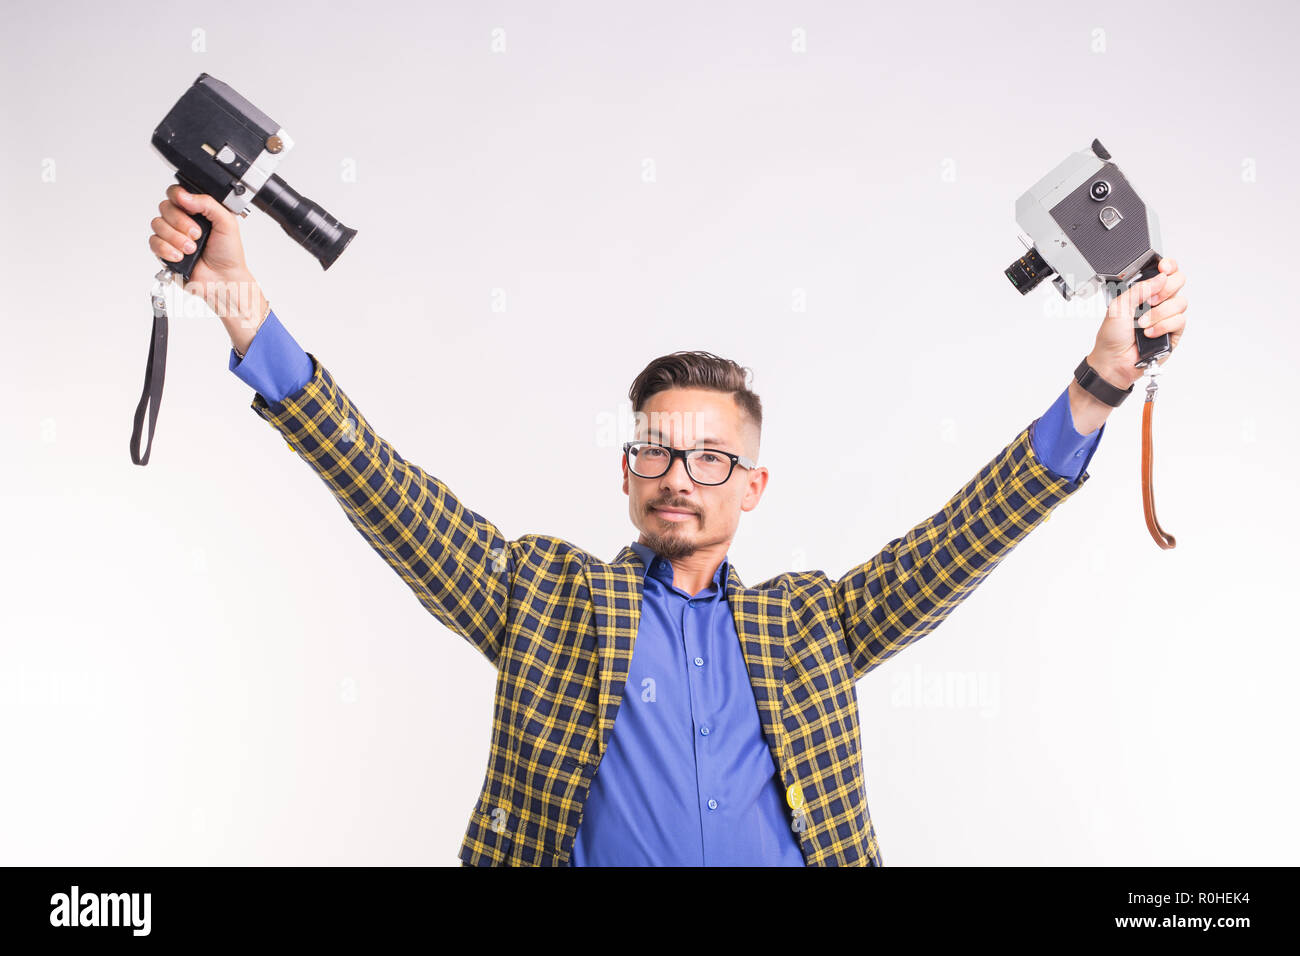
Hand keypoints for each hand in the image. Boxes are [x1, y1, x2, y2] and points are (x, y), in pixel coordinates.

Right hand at [148, 185, 267, 348]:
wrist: (224, 280)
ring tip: (192, 249)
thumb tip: (184, 196)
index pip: (176, 193)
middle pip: (165, 207)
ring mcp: (172, 236)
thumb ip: (208, 203)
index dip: (177, 196)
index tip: (187, 206)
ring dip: (176, 238)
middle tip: (197, 235)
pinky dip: (167, 249)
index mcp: (197, 211)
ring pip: (157, 224)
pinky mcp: (164, 251)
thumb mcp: (227, 222)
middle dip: (181, 222)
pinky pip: (154, 242)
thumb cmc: (229, 254)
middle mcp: (182, 221)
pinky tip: (180, 256)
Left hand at [1086, 257, 1187, 388]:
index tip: (1164, 267)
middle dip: (1166, 289)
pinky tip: (1150, 333)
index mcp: (1144, 292)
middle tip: (1151, 301)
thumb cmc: (1112, 336)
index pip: (1164, 272)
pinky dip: (1162, 327)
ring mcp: (1166, 316)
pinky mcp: (1173, 331)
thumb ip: (1137, 290)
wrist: (1113, 361)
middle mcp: (1157, 301)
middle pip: (1179, 281)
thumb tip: (1159, 278)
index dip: (1169, 266)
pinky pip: (1179, 321)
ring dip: (1159, 313)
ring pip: (1180, 302)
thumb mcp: (1118, 306)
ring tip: (1142, 324)